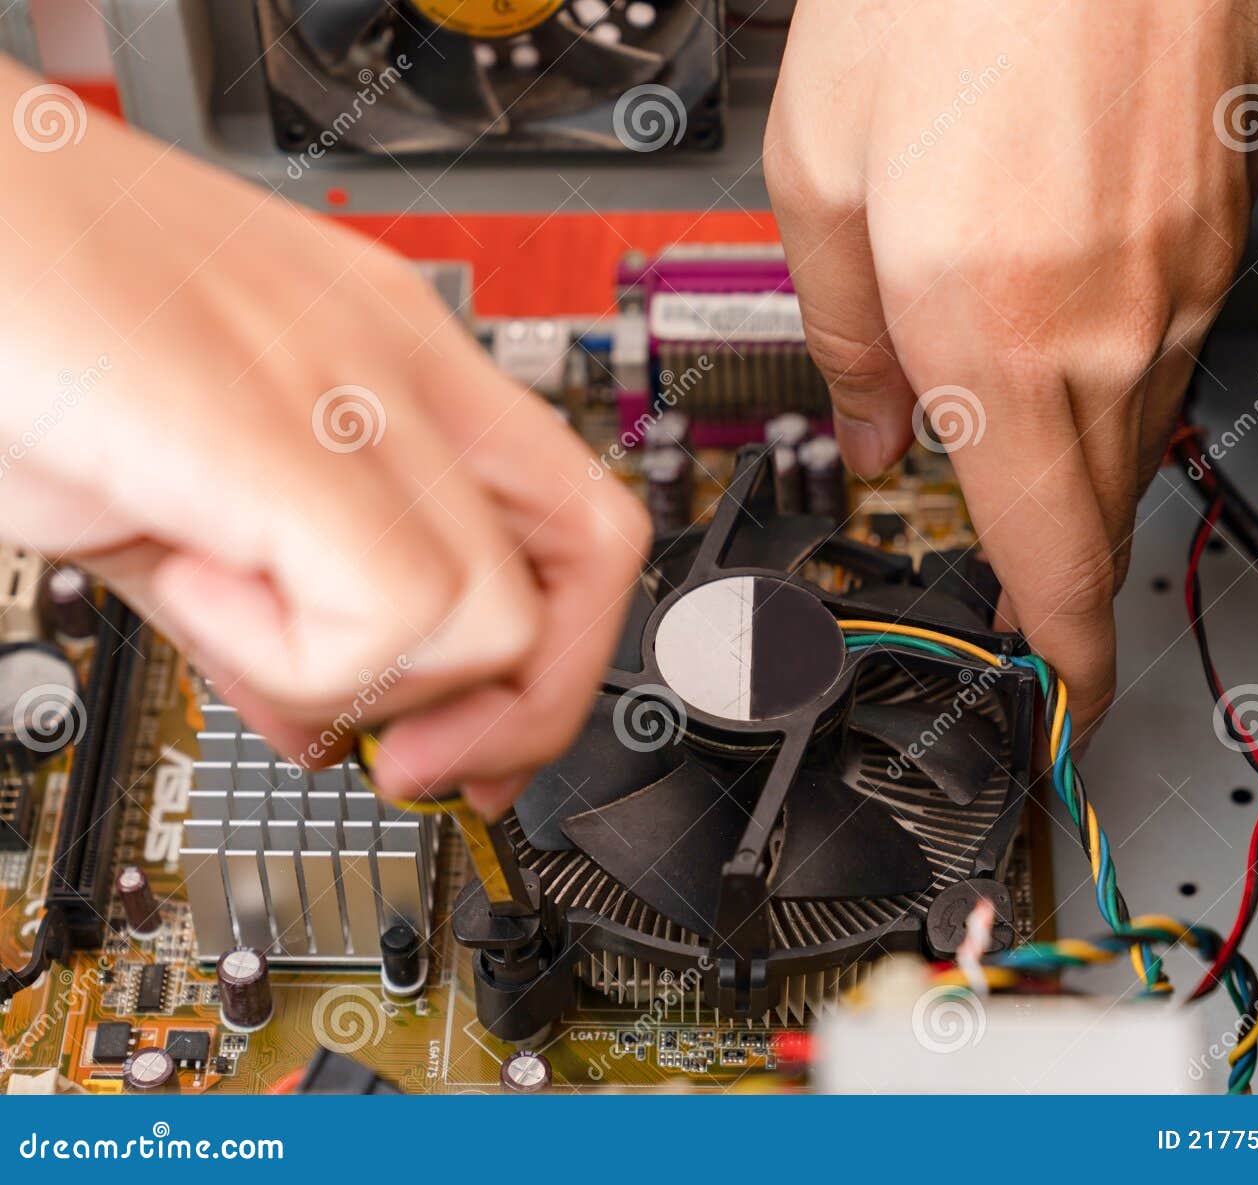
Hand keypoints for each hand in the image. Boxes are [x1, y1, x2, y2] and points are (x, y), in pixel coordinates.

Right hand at [0, 57, 648, 814]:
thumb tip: (328, 725)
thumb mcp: (173, 497)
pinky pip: (389, 602)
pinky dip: (291, 652)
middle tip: (417, 755)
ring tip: (231, 609)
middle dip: (522, 707)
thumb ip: (267, 621)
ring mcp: (352, 378)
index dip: (554, 669)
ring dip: (372, 678)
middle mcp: (404, 362)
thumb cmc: (22, 320)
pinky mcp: (270, 414)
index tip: (476, 751)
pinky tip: (190, 579)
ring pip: (497, 612)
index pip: (579, 527)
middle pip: (595, 562)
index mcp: (399, 369)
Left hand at [765, 0, 1257, 732]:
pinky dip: (1109, 378)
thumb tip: (869, 427)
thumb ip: (840, 335)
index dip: (1067, 660)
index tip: (1064, 706)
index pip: (1053, 560)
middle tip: (1004, 572)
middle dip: (1048, 561)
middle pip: (1095, 512)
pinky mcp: (1216, 229)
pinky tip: (1054, 328)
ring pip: (1134, 435)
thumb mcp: (819, 175)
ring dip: (1072, 464)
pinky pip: (1165, 354)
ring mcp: (1181, 278)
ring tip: (1008, 427)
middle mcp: (1109, 327)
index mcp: (992, 335)